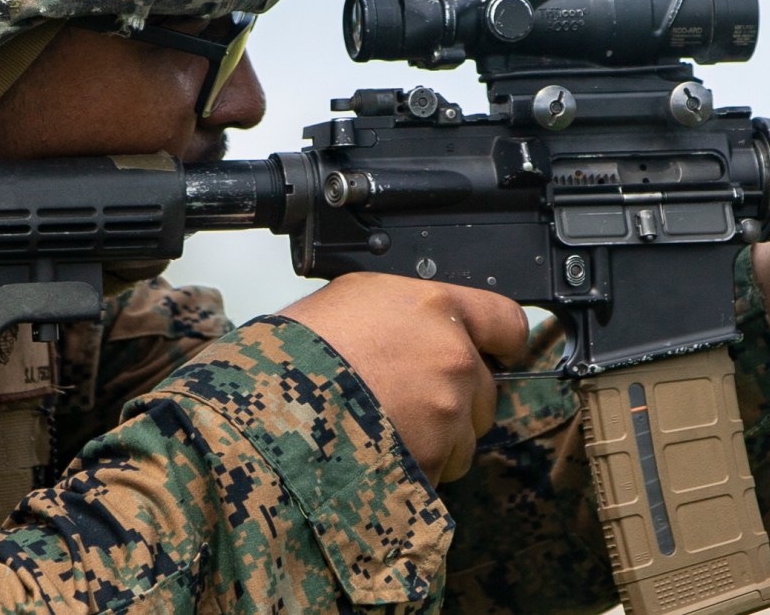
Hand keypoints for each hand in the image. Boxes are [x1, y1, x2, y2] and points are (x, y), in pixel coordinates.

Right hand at [281, 275, 528, 482]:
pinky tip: (375, 455)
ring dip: (439, 439)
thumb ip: (408, 312)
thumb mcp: (353, 299)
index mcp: (436, 309)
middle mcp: (453, 359)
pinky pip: (441, 470)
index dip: (500, 341)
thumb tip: (424, 327)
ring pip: (467, 436)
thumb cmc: (291, 356)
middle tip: (405, 401)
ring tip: (383, 431)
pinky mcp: (433, 461)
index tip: (497, 351)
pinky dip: (417, 469)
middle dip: (456, 399)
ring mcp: (447, 414)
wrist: (263, 413)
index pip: (506, 321)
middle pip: (487, 388)